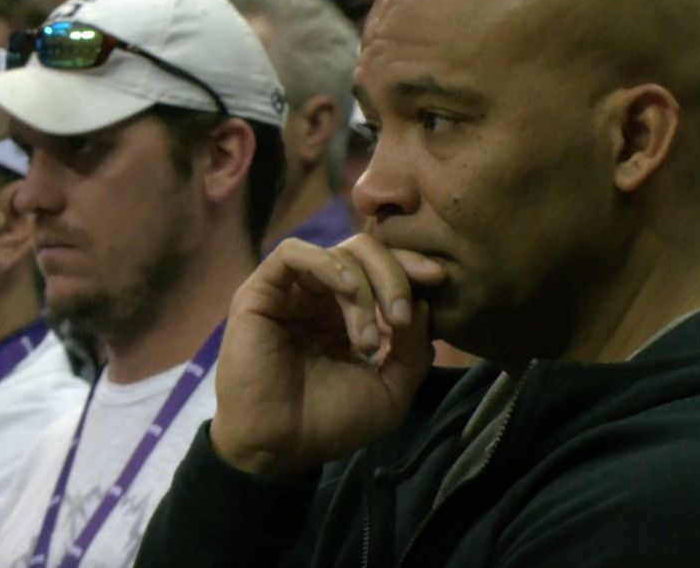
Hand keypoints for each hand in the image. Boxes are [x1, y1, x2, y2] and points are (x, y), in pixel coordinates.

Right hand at [209, 235, 445, 475]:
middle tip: (402, 318)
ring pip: (339, 254)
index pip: (383, 268)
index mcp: (348, 314)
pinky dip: (327, 263)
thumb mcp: (390, 391)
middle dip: (394, 278)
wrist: (280, 448)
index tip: (438, 280)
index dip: (411, 266)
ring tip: (368, 340)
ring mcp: (291, 292)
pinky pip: (293, 253)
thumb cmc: (330, 423)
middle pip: (366, 252)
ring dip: (365, 288)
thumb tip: (425, 304)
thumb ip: (413, 349)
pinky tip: (347, 290)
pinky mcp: (261, 291)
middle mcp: (320, 296)